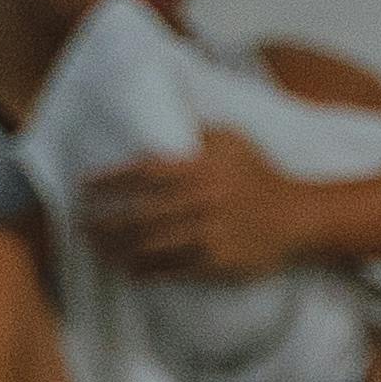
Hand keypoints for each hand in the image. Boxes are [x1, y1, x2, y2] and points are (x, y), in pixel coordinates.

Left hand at [76, 129, 312, 282]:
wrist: (300, 217)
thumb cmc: (262, 175)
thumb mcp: (233, 139)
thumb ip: (197, 130)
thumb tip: (166, 109)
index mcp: (200, 168)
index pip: (141, 173)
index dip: (107, 181)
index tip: (82, 188)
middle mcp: (200, 201)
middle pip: (137, 214)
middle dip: (102, 222)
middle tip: (79, 226)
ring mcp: (208, 234)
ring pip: (149, 246)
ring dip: (116, 249)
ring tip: (96, 250)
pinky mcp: (217, 263)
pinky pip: (171, 270)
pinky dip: (145, 272)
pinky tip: (128, 272)